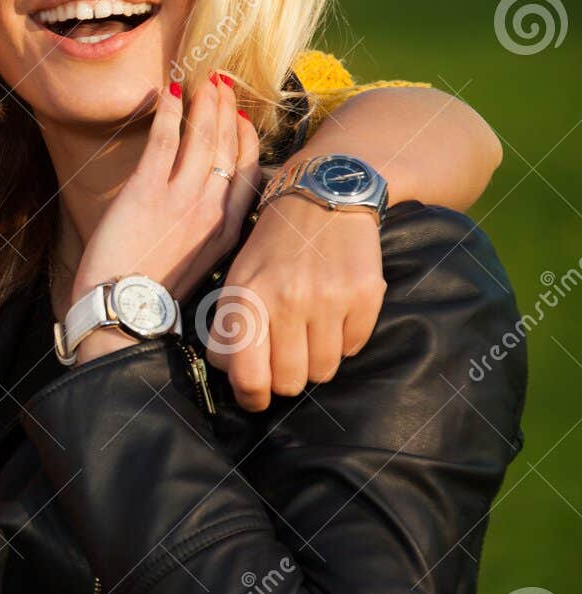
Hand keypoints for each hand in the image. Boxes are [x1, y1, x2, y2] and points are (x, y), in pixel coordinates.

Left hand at [70, 75, 260, 362]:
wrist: (125, 313)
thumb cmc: (153, 295)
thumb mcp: (198, 266)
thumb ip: (208, 233)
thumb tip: (209, 208)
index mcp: (227, 231)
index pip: (247, 173)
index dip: (245, 140)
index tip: (242, 117)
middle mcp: (211, 210)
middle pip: (227, 148)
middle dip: (226, 111)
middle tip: (223, 83)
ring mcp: (180, 199)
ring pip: (201, 139)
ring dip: (203, 104)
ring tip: (202, 79)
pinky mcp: (146, 191)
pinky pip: (164, 141)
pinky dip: (169, 113)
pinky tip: (169, 92)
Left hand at [208, 193, 385, 410]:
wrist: (324, 195)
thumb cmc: (273, 243)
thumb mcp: (238, 275)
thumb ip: (230, 324)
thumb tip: (229, 371)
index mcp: (247, 296)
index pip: (248, 375)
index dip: (251, 397)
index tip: (255, 398)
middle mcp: (287, 300)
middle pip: (289, 381)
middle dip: (285, 379)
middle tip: (286, 360)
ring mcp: (329, 298)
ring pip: (324, 371)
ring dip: (316, 361)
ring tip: (310, 333)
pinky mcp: (366, 295)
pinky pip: (354, 348)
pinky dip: (344, 340)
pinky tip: (334, 313)